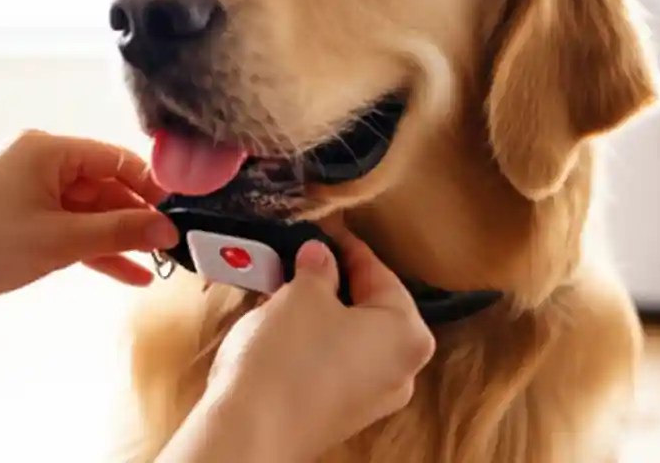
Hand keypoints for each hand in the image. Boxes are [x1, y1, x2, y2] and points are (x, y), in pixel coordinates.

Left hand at [0, 130, 176, 307]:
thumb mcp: (59, 241)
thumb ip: (118, 231)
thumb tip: (167, 228)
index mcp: (46, 149)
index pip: (115, 159)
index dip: (150, 187)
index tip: (179, 214)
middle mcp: (37, 161)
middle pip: (103, 186)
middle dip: (136, 218)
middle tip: (172, 248)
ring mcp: (26, 191)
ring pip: (87, 212)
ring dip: (117, 238)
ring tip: (155, 267)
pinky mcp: (17, 218)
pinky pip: (67, 228)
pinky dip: (91, 248)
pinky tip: (125, 274)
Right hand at [160, 225, 435, 461]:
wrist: (251, 431)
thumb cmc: (288, 358)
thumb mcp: (303, 294)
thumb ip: (318, 268)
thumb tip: (320, 256)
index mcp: (408, 334)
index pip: (379, 272)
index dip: (345, 245)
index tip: (322, 229)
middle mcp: (402, 370)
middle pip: (370, 307)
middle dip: (334, 281)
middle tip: (301, 257)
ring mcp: (373, 398)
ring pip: (351, 337)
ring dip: (322, 312)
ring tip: (286, 289)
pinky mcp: (341, 414)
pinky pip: (335, 363)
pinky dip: (315, 342)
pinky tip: (284, 329)